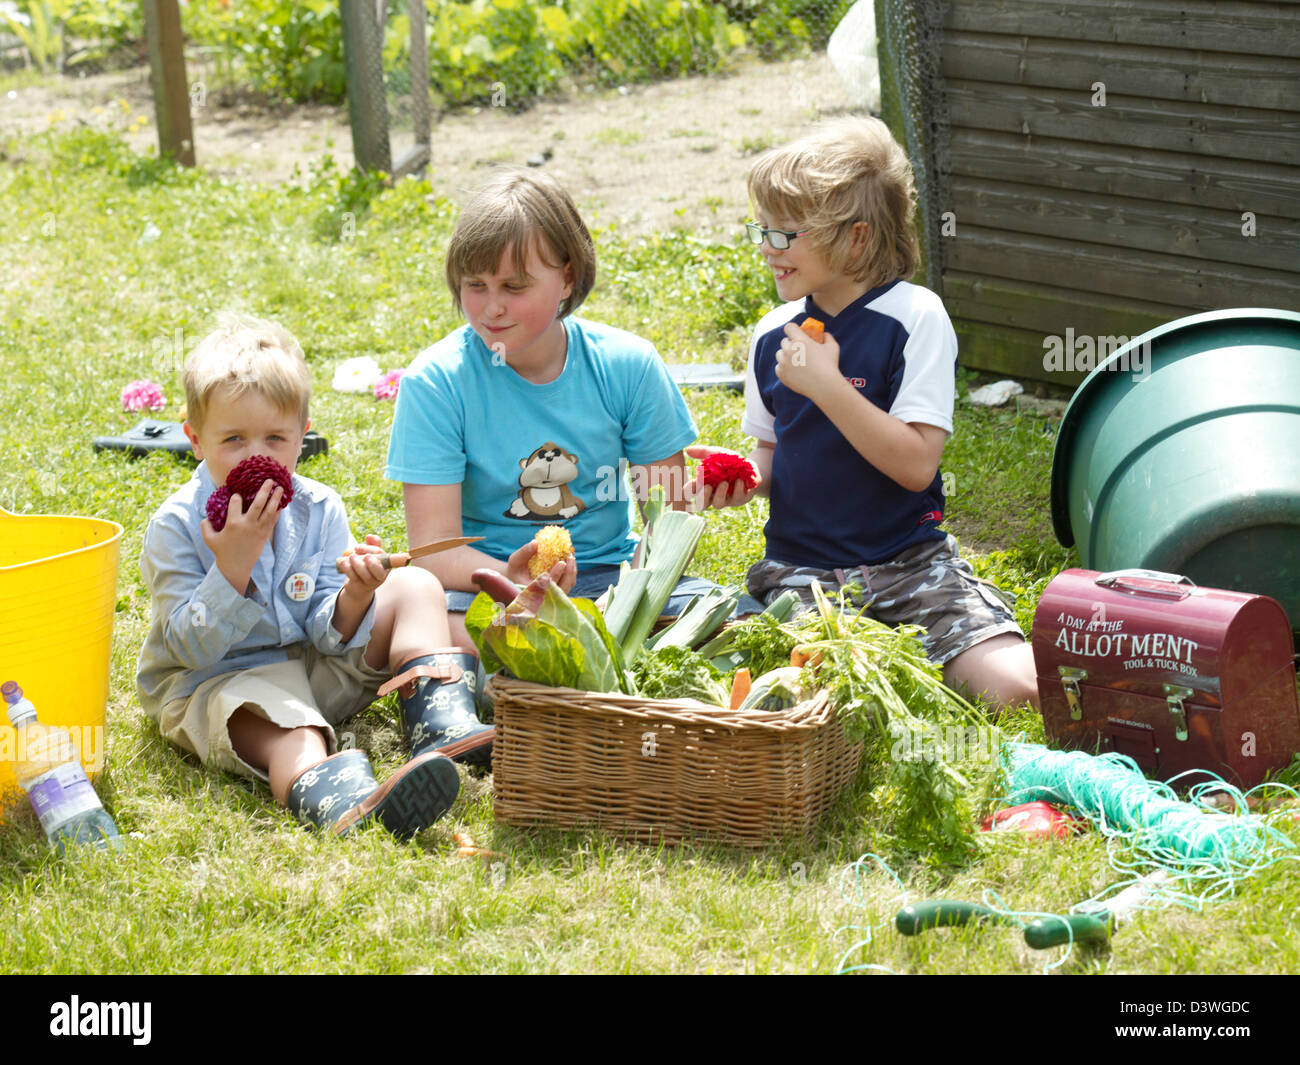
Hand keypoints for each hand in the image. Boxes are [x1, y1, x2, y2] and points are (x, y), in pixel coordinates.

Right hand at [202, 479, 282, 593]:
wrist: (237, 567)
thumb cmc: (222, 552)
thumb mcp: (209, 539)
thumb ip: (205, 526)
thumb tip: (206, 516)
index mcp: (233, 523)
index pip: (236, 503)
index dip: (236, 497)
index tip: (237, 495)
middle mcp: (248, 525)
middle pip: (258, 504)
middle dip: (264, 491)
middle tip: (269, 480)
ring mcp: (258, 530)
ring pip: (269, 511)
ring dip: (275, 498)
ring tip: (281, 488)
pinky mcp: (265, 535)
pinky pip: (273, 520)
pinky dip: (277, 511)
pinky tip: (281, 503)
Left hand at [337, 533, 387, 602]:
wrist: (358, 583)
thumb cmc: (366, 564)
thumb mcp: (370, 553)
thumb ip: (372, 544)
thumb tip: (369, 536)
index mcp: (386, 565)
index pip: (385, 558)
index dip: (373, 550)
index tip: (360, 544)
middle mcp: (381, 575)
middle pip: (378, 570)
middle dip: (370, 562)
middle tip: (361, 554)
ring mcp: (370, 582)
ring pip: (366, 575)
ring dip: (357, 565)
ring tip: (351, 557)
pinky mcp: (360, 586)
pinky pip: (355, 578)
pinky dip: (348, 570)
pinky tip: (343, 563)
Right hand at [505, 540, 577, 593]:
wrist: (517, 580)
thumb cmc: (515, 571)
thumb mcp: (515, 561)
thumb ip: (524, 553)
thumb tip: (536, 543)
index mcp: (533, 593)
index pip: (547, 587)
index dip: (556, 575)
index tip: (562, 563)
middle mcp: (545, 598)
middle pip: (562, 589)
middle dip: (569, 573)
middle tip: (571, 557)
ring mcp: (553, 596)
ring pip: (567, 586)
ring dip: (571, 572)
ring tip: (571, 557)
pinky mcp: (559, 592)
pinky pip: (568, 583)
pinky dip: (571, 572)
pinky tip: (570, 561)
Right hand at [684, 444, 761, 510]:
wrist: (751, 467)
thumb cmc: (730, 462)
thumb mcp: (717, 454)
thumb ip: (703, 452)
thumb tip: (688, 450)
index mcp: (704, 486)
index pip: (691, 493)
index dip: (688, 491)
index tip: (693, 482)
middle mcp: (713, 495)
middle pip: (702, 504)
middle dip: (703, 497)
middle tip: (707, 486)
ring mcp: (727, 499)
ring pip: (718, 504)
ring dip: (720, 494)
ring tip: (724, 482)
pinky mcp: (740, 499)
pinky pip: (737, 498)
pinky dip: (738, 489)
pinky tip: (740, 480)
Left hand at [775, 321, 843, 401]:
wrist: (825, 386)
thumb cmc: (830, 365)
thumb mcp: (832, 346)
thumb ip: (827, 337)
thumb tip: (824, 334)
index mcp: (800, 340)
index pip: (789, 327)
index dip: (792, 329)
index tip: (796, 333)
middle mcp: (789, 350)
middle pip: (784, 342)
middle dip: (790, 343)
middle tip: (798, 349)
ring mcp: (783, 363)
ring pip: (779, 354)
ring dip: (785, 355)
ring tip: (794, 360)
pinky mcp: (781, 374)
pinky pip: (778, 367)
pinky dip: (784, 368)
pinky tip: (792, 370)